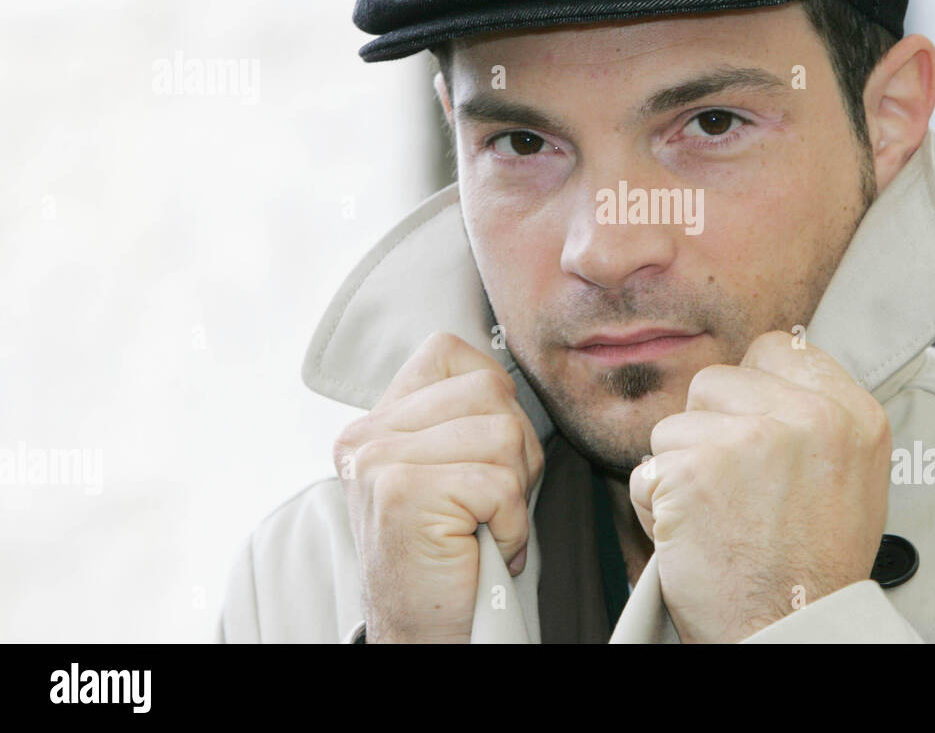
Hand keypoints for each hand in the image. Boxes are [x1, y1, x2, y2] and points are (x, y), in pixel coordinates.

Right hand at [333, 332, 543, 642]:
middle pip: (491, 388)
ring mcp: (378, 459)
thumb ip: (465, 415)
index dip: (493, 400)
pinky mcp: (402, 492)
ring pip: (504, 433)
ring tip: (480, 527)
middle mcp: (366, 434)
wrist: (427, 635)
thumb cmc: (454, 557)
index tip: (482, 460)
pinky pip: (501, 483)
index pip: (450, 352)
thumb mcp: (455, 469)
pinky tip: (480, 549)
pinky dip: (510, 526)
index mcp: (376, 421)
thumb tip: (508, 370)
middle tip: (486, 505)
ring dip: (514, 492)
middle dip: (516, 450)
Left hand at [629, 330, 890, 641]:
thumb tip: (771, 367)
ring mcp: (750, 441)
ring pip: (673, 426)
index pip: (775, 348)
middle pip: (716, 381)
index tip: (752, 427)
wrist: (792, 631)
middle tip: (733, 488)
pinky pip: (645, 472)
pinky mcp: (694, 472)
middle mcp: (809, 417)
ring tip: (718, 518)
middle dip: (708, 430)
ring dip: (679, 470)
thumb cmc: (815, 567)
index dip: (751, 388)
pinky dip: (653, 508)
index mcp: (854, 414)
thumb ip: (818, 417)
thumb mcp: (855, 478)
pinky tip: (693, 538)